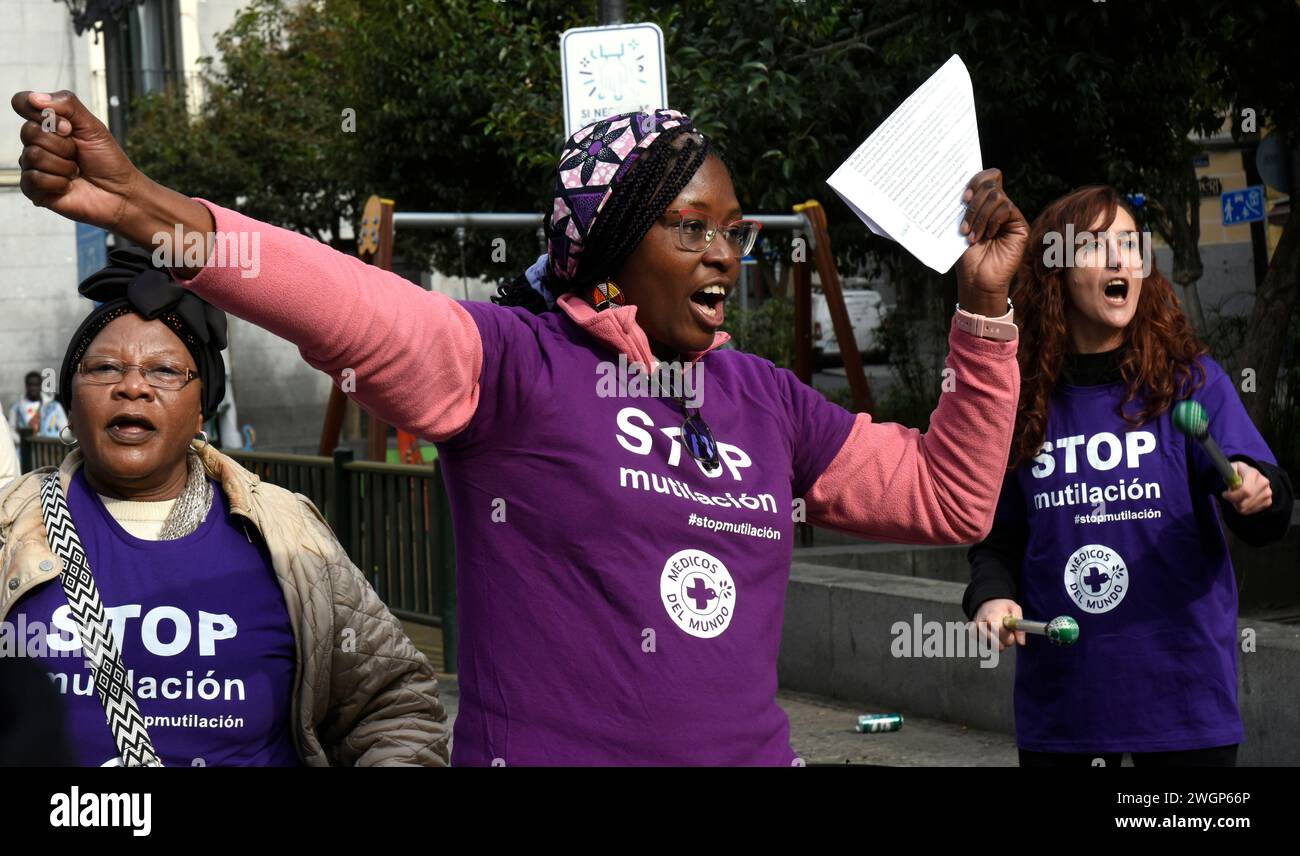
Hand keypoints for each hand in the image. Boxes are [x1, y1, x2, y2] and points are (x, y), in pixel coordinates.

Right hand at [12, 90, 139, 229]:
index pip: (22, 104)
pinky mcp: (34, 189)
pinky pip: (33, 179)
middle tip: (77, 153)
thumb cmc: (108, 161)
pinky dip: (58, 182)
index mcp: (48, 125)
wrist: (120, 193)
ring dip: (64, 165)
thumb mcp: (93, 126)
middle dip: (63, 145)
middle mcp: (37, 143)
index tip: (68, 128)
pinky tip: (68, 185)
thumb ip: (67, 104)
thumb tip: (34, 98)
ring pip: (33, 155)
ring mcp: (34, 166)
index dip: (43, 114)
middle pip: (29, 131)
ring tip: (76, 171)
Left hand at [955, 169, 1028, 315]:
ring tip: (972, 237)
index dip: (975, 180)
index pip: (986, 178)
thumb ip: (964, 207)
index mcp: (983, 204)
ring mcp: (1010, 215)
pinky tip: (987, 237)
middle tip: (964, 226)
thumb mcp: (960, 229)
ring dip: (980, 216)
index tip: (963, 197)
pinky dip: (993, 221)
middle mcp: (998, 207)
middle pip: (991, 184)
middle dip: (974, 203)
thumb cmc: (966, 257)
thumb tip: (958, 186)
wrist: (977, 280)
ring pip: (997, 196)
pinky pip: (1007, 209)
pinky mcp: (1020, 225)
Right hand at [973, 598, 1024, 651]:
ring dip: (999, 643)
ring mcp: (975, 630)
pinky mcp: (972, 635)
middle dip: (1006, 642)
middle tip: (1007, 632)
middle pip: (997, 645)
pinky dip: (992, 642)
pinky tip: (992, 633)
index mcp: (992, 617)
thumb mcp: (1015, 608)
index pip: (1000, 634)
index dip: (1009, 636)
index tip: (1011, 631)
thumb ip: (1020, 625)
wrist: (986, 603)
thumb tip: (1021, 642)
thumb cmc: (1001, 607)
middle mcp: (980, 625)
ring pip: (992, 648)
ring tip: (1000, 632)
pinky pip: (986, 646)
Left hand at [1220, 461, 1272, 514]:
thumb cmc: (1238, 473)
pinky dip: (1243, 508)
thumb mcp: (1231, 468)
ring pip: (1246, 508)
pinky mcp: (1268, 501)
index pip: (1245, 491)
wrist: (1252, 476)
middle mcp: (1263, 483)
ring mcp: (1267, 493)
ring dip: (1237, 505)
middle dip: (1233, 501)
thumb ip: (1228, 474)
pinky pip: (1251, 511)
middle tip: (1230, 496)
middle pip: (1244, 502)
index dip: (1232, 495)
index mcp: (1253, 473)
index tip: (1224, 494)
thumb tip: (1231, 481)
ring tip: (1237, 497)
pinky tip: (1242, 501)